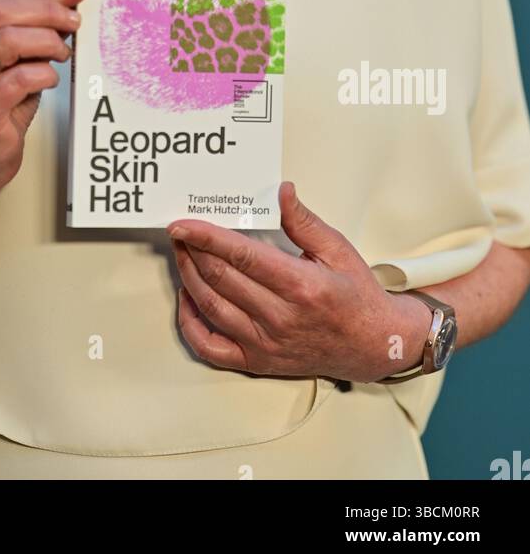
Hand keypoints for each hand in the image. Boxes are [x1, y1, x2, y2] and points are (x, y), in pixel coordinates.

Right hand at [0, 0, 88, 196]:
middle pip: (1, 10)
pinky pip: (18, 79)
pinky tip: (48, 79)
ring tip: (61, 52)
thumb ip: (37, 22)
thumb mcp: (17, 54)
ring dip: (46, 43)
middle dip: (46, 11)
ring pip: (8, 40)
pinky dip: (42, 75)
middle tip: (73, 20)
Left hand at [168, 181, 429, 383]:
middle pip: (220, 279)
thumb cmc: (356, 296)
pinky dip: (190, 324)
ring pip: (211, 308)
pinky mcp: (258, 362)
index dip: (206, 238)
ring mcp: (266, 344)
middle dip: (192, 251)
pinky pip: (211, 348)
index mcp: (300, 286)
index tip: (182, 224)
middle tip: (179, 232)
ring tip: (182, 255)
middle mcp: (279, 318)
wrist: (374, 346)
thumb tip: (282, 191)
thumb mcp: (337, 249)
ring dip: (188, 278)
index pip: (241, 257)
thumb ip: (303, 221)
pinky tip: (187, 299)